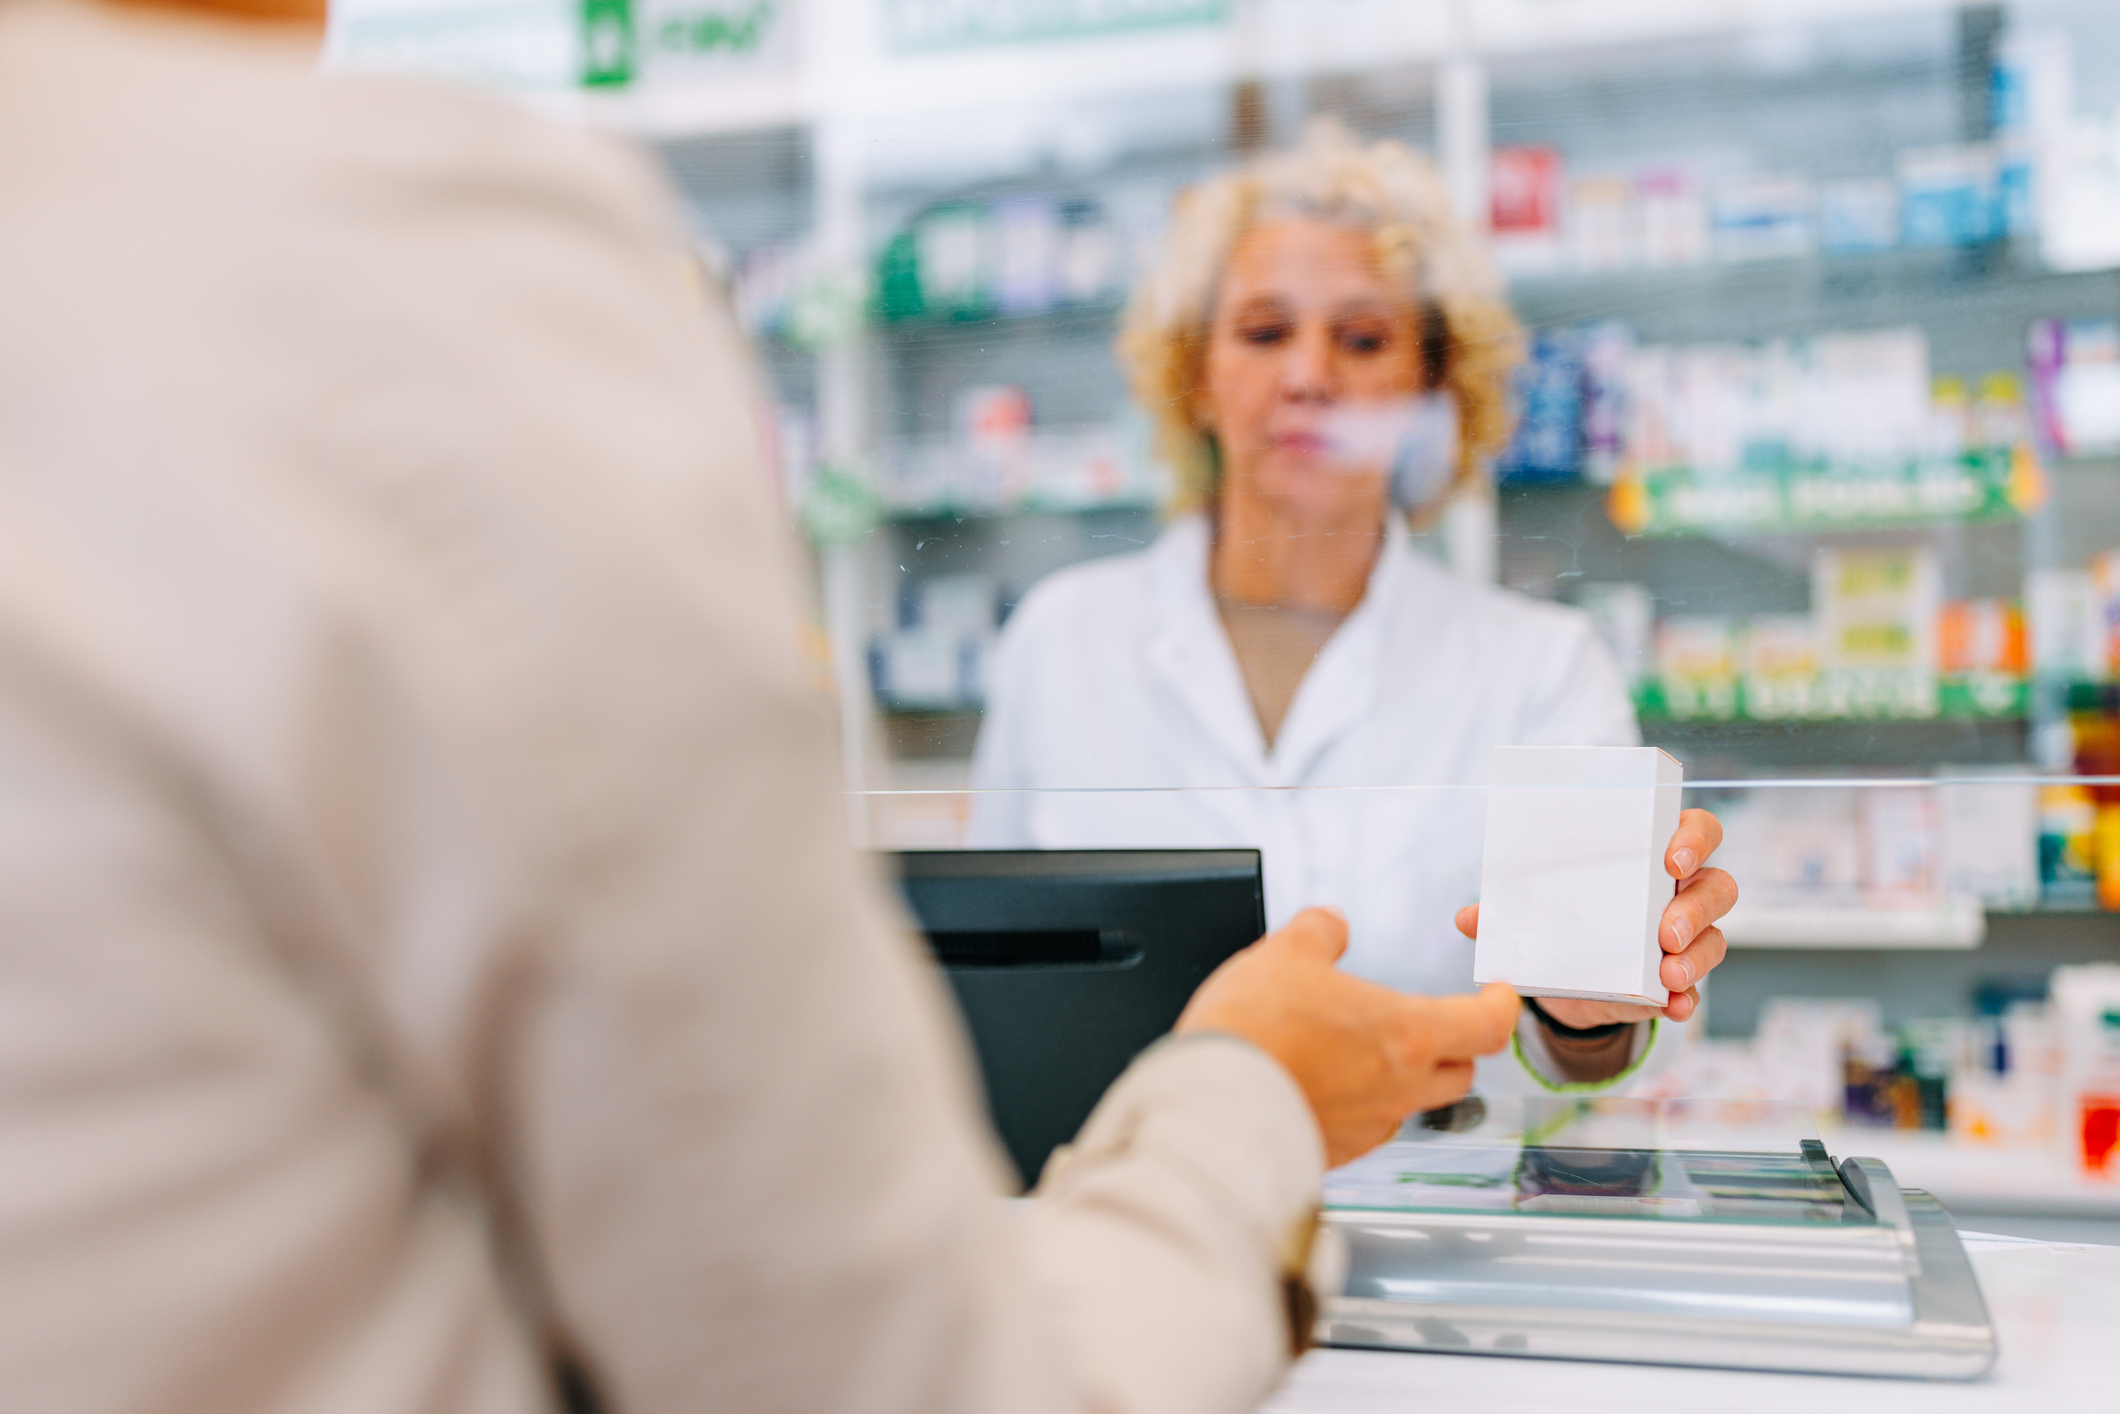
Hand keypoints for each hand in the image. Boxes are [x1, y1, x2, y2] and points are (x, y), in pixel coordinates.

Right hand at [1176, 907, 1519, 1166]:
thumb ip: (1319, 933)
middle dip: (1455, 1046)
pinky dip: (1359, 1107)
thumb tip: (1331, 923)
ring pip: (1411, 1104)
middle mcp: (1401, 1087)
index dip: (1502, 1008)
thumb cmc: (1254, 1032)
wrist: (1214, 1106)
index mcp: (1408, 1033)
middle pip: (1460, 1072)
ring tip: (1362, 1055)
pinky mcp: (1338, 1153)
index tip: (1499, 996)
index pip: (1487, 1026)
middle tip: (1433, 1024)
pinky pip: (1366, 1129)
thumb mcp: (1284, 954)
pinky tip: (1322, 1087)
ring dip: (1402, 1079)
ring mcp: (1371, 1126)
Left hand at [1453, 807, 1736, 1028]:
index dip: (1693, 839)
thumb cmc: (1562, 920)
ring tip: (1669, 972)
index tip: (1671, 859)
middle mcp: (1679, 893)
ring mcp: (1686, 939)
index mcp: (1651, 856)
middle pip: (1717, 886)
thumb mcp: (1535, 911)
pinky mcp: (1677, 983)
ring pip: (1716, 937)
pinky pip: (1695, 990)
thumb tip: (1467, 917)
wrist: (1565, 981)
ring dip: (1696, 955)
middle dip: (1696, 907)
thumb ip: (1505, 912)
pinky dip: (1686, 998)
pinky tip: (1672, 1004)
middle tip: (1664, 930)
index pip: (1694, 830)